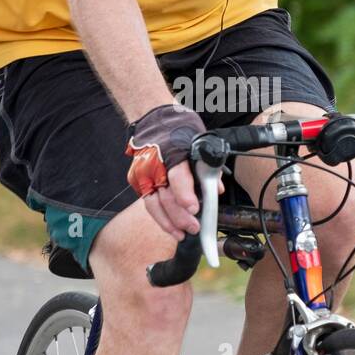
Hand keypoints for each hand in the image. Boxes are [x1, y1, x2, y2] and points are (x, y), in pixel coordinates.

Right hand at [125, 102, 224, 240]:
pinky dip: (160, 217)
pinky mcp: (137, 180)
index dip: (185, 195)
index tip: (194, 209)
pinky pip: (149, 203)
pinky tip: (170, 227)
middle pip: (166, 196)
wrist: (153, 120)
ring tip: (181, 234)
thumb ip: (207, 169)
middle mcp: (155, 165)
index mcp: (173, 153)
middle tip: (193, 227)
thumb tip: (217, 190)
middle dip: (180, 216)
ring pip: (154, 204)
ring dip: (168, 222)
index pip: (178, 177)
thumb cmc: (178, 132)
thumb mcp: (198, 143)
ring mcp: (143, 173)